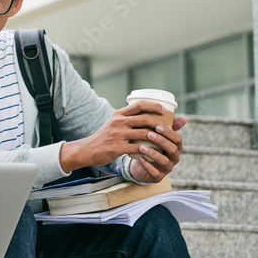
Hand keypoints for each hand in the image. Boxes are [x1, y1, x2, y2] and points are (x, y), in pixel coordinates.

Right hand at [59, 101, 178, 172]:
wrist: (87, 150)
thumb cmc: (104, 137)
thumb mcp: (114, 124)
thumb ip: (127, 120)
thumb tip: (146, 116)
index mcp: (119, 114)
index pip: (139, 104)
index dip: (154, 106)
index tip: (164, 110)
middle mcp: (118, 122)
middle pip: (145, 118)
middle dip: (160, 123)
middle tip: (169, 128)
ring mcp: (118, 134)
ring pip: (144, 133)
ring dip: (157, 137)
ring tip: (165, 141)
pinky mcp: (117, 147)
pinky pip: (138, 148)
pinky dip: (148, 150)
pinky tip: (153, 152)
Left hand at [129, 115, 185, 182]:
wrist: (141, 163)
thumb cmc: (150, 145)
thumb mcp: (157, 133)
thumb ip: (164, 123)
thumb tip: (181, 114)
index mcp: (176, 146)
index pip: (177, 138)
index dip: (169, 132)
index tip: (158, 125)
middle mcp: (174, 157)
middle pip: (172, 149)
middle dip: (161, 141)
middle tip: (149, 134)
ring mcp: (166, 168)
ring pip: (164, 161)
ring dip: (153, 153)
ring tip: (141, 146)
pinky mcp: (157, 177)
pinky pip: (154, 172)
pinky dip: (147, 165)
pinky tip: (139, 158)